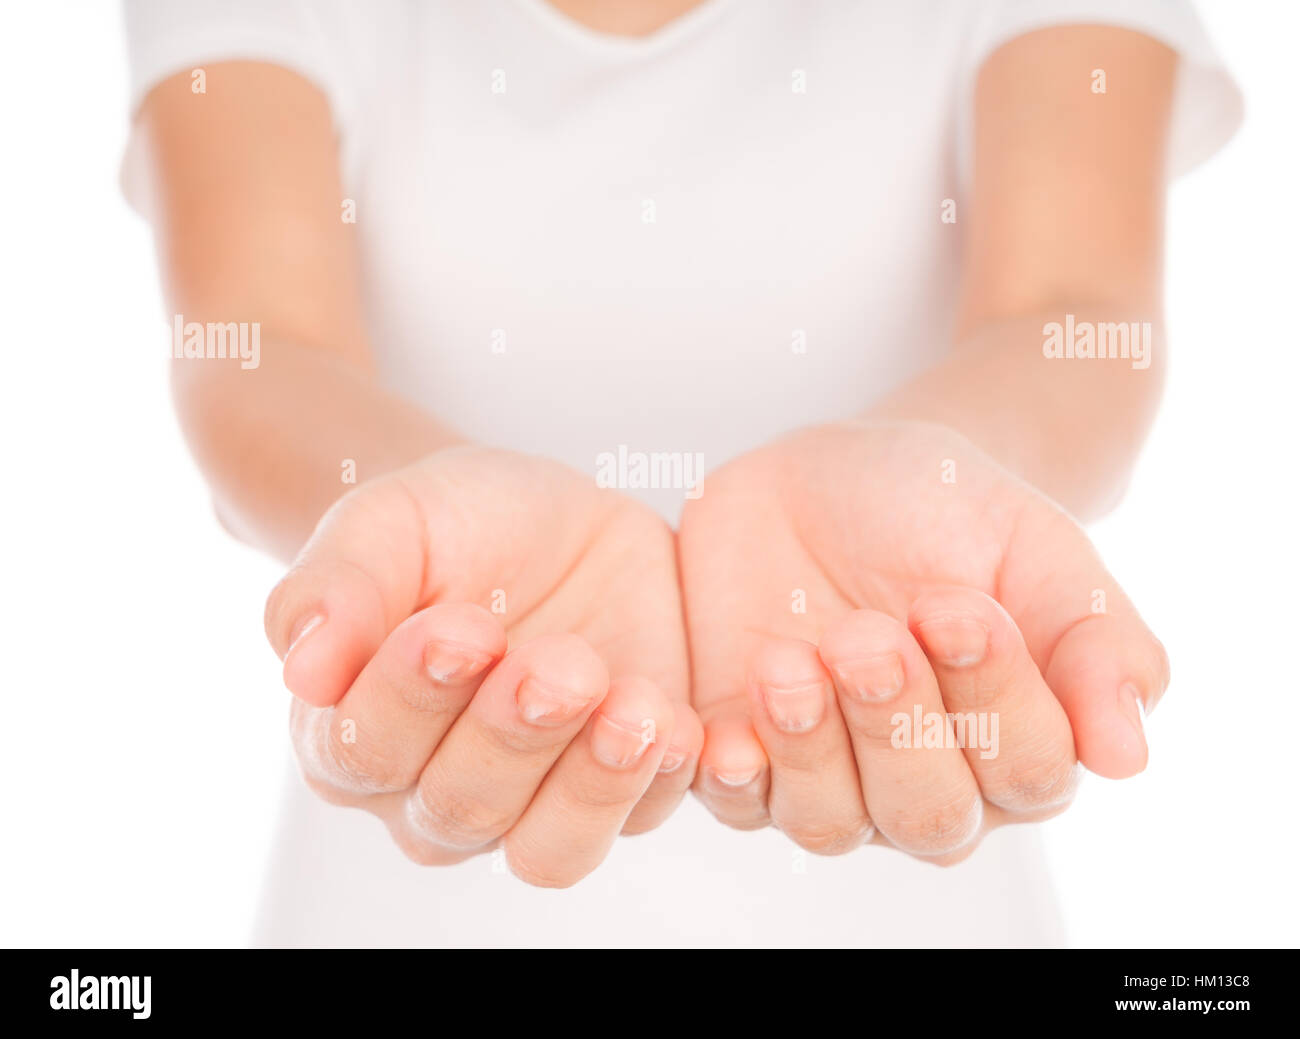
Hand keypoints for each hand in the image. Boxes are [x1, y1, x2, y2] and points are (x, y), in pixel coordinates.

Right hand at [264, 446, 701, 886]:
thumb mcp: (384, 524)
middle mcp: (431, 790)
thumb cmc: (446, 526)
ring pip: (551, 846)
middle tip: (561, 662)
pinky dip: (665, 780)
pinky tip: (680, 722)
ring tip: (634, 709)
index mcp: (352, 734)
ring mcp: (530, 799)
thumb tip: (301, 664)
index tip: (460, 628)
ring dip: (595, 785)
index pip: (367, 750)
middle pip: (463, 806)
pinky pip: (640, 816)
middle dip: (514, 734)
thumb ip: (336, 586)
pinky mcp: (617, 783)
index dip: (412, 697)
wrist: (541, 519)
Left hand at [678, 420, 1167, 862]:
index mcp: (1019, 742)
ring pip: (830, 822)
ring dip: (811, 749)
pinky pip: (737, 802)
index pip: (1028, 770)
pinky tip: (727, 739)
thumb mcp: (1034, 546)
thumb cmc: (949, 512)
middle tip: (869, 636)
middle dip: (898, 727)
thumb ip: (1095, 640)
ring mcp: (832, 775)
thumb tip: (1128, 755)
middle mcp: (929, 780)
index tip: (957, 606)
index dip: (996, 698)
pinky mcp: (746, 753)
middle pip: (928, 814)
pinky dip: (730, 779)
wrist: (838, 475)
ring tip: (789, 662)